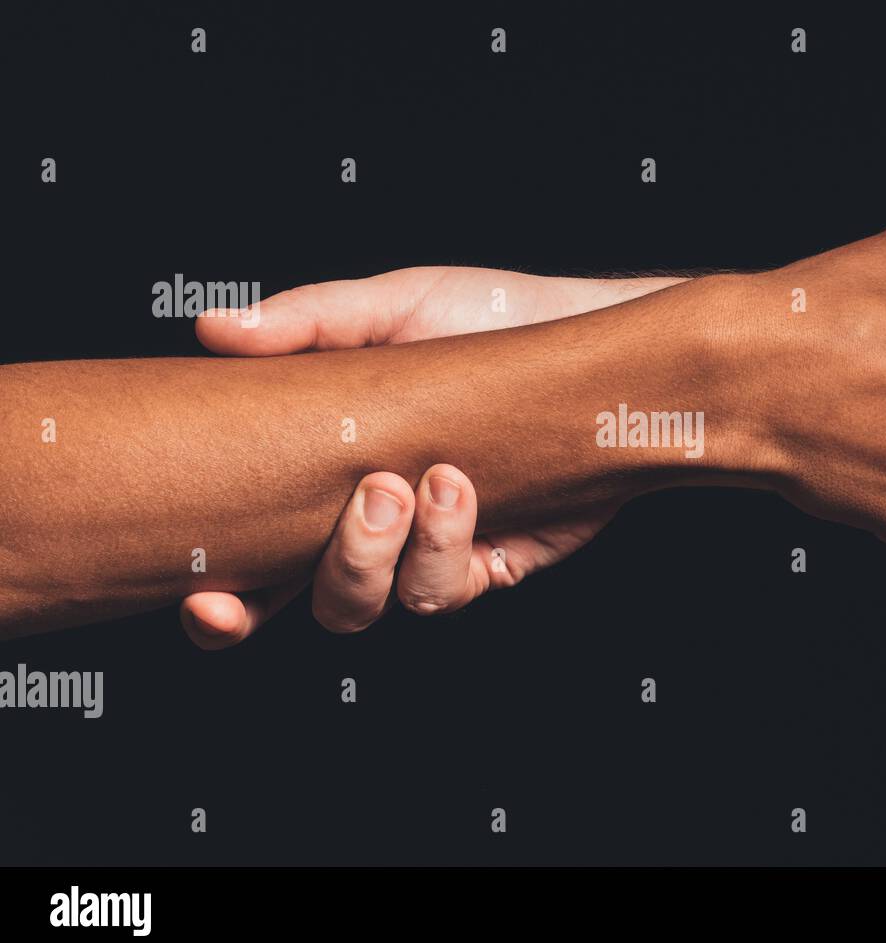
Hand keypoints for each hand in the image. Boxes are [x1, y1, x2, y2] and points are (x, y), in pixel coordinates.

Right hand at [179, 268, 661, 647]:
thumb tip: (216, 328)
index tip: (206, 594)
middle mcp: (376, 527)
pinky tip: (460, 488)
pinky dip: (446, 546)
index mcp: (328, 477)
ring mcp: (434, 551)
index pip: (253, 561)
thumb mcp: (398, 307)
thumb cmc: (490, 321)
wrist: (589, 338)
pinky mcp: (493, 562)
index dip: (221, 602)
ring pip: (380, 603)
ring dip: (385, 553)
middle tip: (367, 499)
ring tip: (415, 478)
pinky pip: (448, 590)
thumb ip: (310, 322)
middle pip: (320, 602)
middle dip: (322, 581)